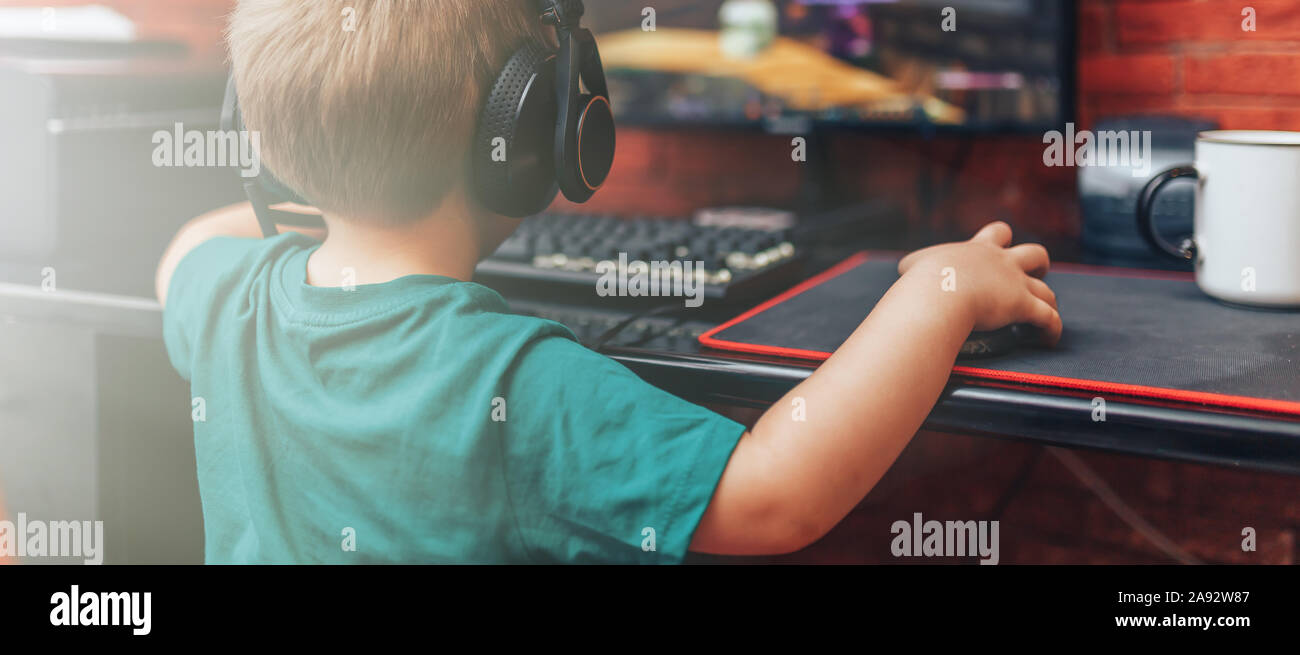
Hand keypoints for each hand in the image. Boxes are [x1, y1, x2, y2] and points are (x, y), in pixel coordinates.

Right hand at [897, 221, 1061, 344]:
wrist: (938, 293)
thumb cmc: (922, 280)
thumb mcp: (916, 263)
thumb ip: (917, 264)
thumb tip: (907, 269)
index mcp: (978, 249)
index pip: (998, 232)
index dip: (1002, 240)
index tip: (999, 250)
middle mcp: (1002, 262)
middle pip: (1035, 254)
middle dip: (1038, 264)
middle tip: (1034, 275)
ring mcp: (1015, 283)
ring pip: (1047, 290)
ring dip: (1049, 301)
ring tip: (1047, 313)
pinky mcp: (1022, 305)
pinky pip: (1048, 318)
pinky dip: (1052, 329)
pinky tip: (1049, 339)